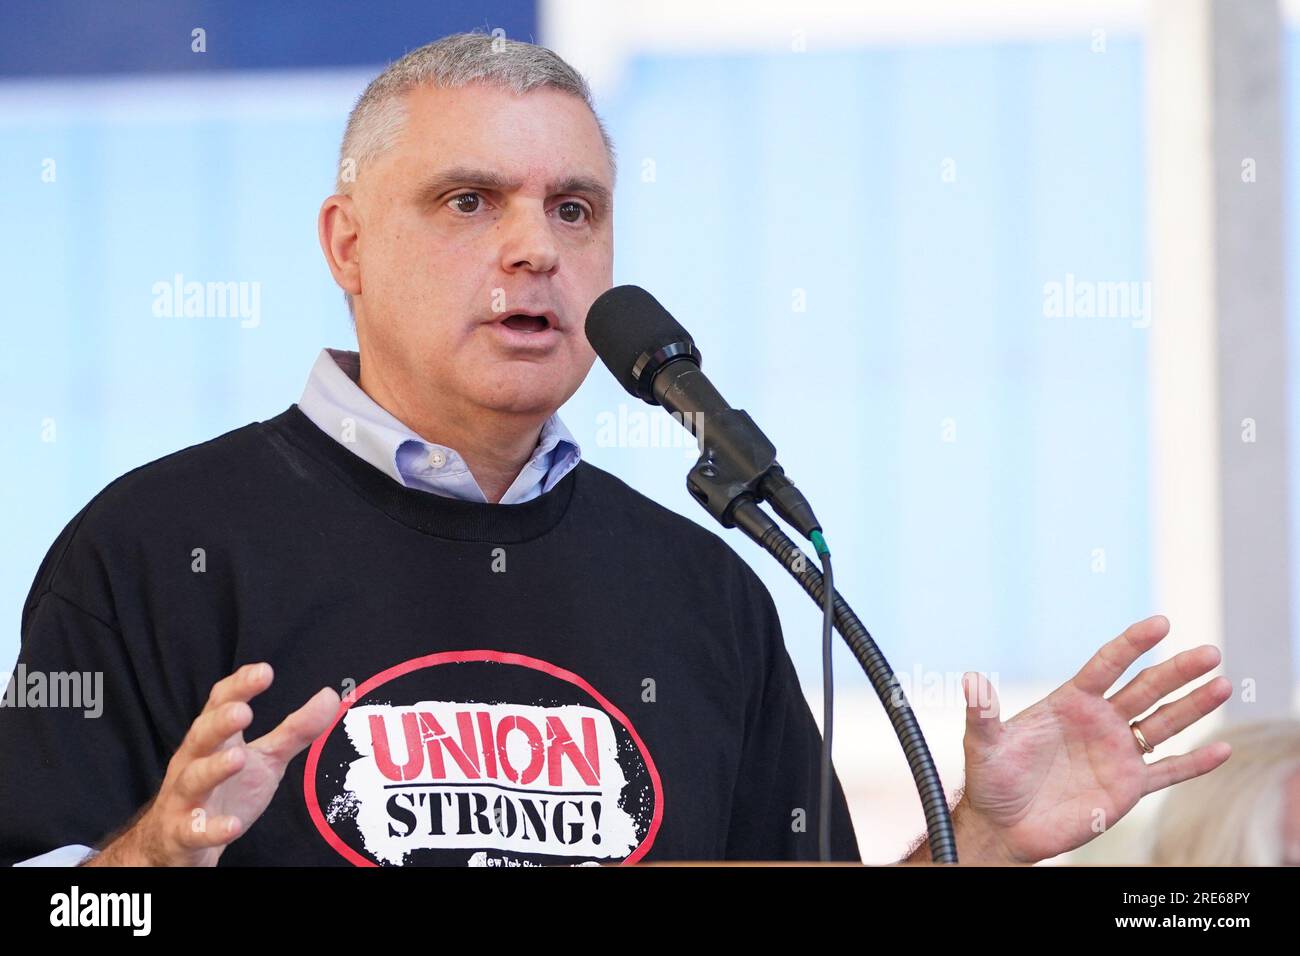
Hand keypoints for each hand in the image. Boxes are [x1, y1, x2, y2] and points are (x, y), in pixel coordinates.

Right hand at [85, 662, 339, 865]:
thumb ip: (295, 730)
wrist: (181, 843)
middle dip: (220, 723)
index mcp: (214, 739)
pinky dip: (211, 828)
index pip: (219, 704)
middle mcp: (194, 762)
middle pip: (201, 736)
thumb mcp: (266, 760)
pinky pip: (193, 831)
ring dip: (213, 768)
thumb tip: (331, 696)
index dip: (238, 687)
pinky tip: (232, 825)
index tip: (263, 671)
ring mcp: (184, 798)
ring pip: (193, 780)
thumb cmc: (227, 791)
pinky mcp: (183, 833)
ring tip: (238, 758)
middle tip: (242, 711)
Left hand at [957, 615, 1231, 863]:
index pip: (1107, 665)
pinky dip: (1195, 763)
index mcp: (1069, 702)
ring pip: (1163, 723)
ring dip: (1194, 706)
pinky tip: (1223, 749)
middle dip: (1177, 670)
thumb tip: (970, 681)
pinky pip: (1168, 772)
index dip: (1132, 644)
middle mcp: (1099, 722)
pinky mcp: (1127, 787)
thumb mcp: (982, 744)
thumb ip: (982, 713)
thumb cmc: (991, 780)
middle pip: (1146, 688)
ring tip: (1223, 685)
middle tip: (1209, 652)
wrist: (1003, 825)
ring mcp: (1117, 753)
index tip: (1160, 623)